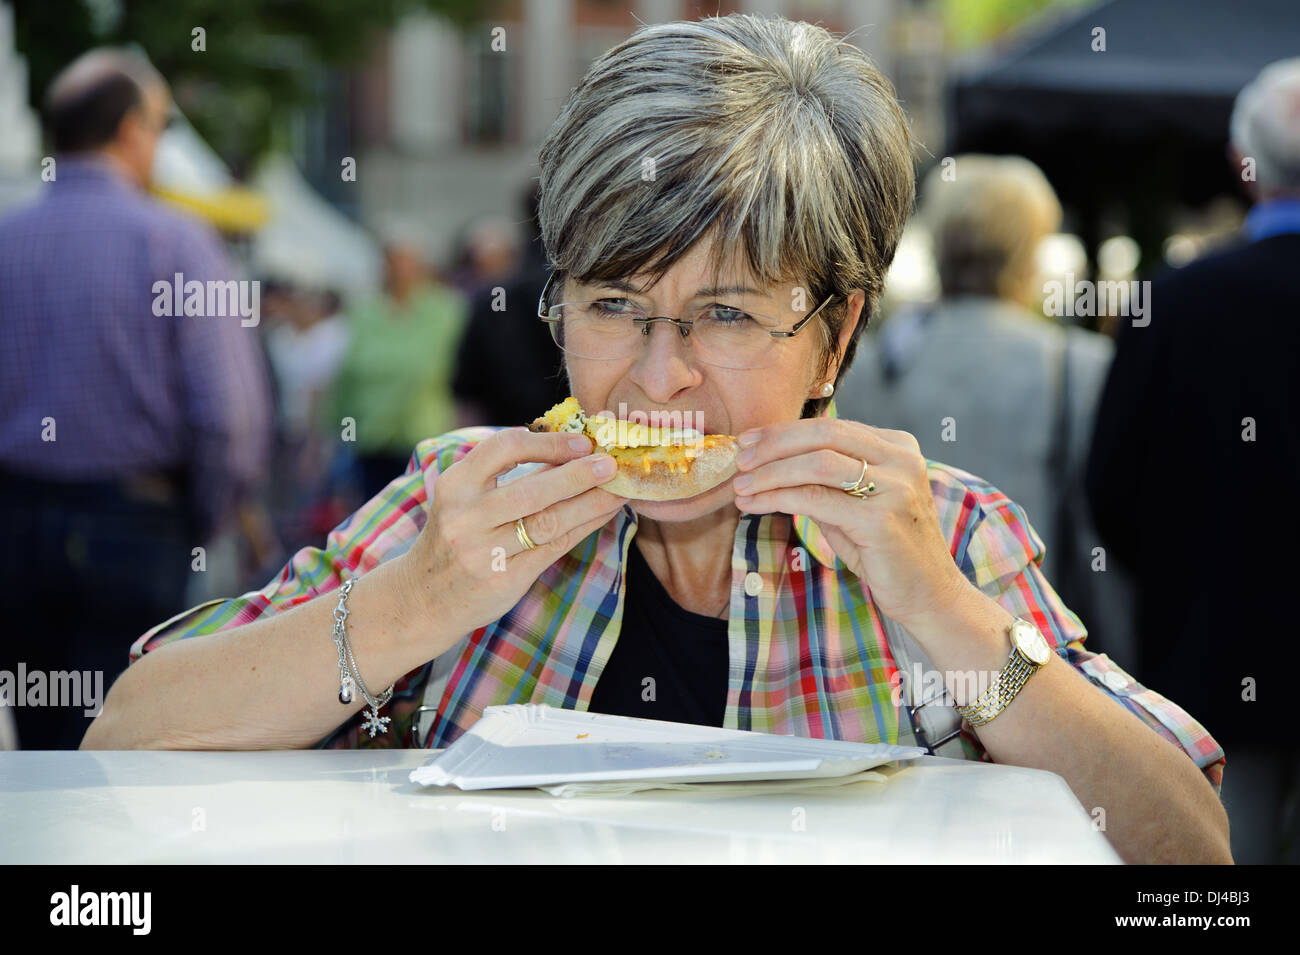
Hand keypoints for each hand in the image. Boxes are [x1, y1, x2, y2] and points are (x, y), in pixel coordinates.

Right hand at [399, 429, 627, 641]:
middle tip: (611, 463)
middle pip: (532, 490)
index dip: (547, 443)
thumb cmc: (455, 538)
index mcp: (454, 485)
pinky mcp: (503, 580)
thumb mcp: (465, 500)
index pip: (503, 449)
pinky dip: (583, 527)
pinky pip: (553, 548)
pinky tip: (603, 514)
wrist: (423, 599)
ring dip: (590, 502)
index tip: (581, 442)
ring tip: (619, 489)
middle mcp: (465, 518)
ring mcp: (483, 552)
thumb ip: (509, 475)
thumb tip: (571, 450)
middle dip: (577, 474)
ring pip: (548, 522)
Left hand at [730, 417, 970, 629]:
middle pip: (823, 434)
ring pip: (816, 463)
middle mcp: (901, 459)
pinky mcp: (881, 520)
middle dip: (772, 444)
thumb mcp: (854, 505)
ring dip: (769, 473)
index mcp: (898, 446)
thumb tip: (767, 462)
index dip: (783, 431)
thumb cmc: (886, 551)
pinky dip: (777, 498)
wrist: (929, 596)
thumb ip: (823, 480)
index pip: (831, 426)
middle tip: (738, 460)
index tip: (749, 441)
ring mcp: (895, 487)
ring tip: (740, 487)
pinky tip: (754, 504)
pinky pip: (815, 499)